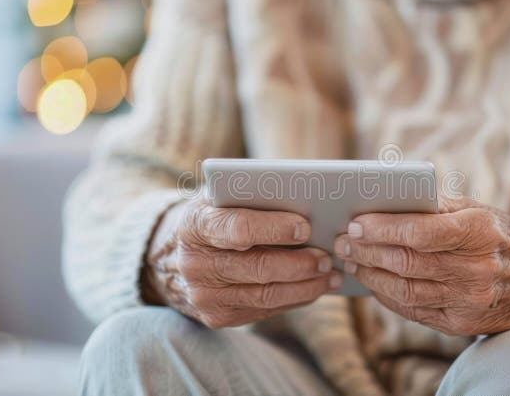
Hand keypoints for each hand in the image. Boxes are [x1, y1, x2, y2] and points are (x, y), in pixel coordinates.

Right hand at [142, 191, 342, 327]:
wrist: (179, 254)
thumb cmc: (217, 214)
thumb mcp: (224, 195)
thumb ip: (254, 193)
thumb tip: (309, 198)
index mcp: (194, 224)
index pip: (238, 229)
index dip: (274, 229)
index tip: (306, 226)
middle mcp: (194, 263)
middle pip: (258, 267)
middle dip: (299, 263)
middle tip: (328, 257)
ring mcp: (204, 295)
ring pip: (266, 295)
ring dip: (305, 286)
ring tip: (330, 274)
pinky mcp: (217, 316)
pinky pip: (264, 311)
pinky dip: (295, 299)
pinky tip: (315, 288)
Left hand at [334, 197, 509, 334]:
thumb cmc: (500, 234)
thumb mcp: (476, 210)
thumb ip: (434, 207)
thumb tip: (383, 201)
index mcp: (478, 232)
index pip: (420, 232)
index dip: (382, 229)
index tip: (355, 223)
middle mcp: (476, 269)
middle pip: (407, 263)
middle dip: (367, 252)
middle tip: (342, 241)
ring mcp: (470, 300)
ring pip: (406, 291)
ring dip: (371, 276)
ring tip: (351, 260)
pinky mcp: (463, 324)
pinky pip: (415, 311)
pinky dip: (388, 297)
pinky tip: (373, 282)